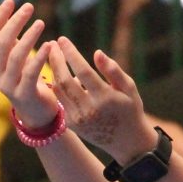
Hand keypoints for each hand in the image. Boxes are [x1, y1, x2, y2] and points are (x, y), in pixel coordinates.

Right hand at [0, 0, 59, 129]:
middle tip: (29, 7)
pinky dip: (39, 57)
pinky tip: (49, 44)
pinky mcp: (23, 94)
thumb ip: (4, 34)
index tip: (11, 0)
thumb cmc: (24, 77)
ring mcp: (6, 86)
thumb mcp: (12, 54)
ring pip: (15, 56)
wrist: (35, 110)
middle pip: (2, 43)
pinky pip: (30, 72)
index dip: (0, 17)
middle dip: (15, 22)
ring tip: (40, 22)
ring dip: (29, 37)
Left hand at [49, 37, 151, 160]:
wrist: (126, 142)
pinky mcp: (71, 124)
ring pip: (59, 90)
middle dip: (56, 60)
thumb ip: (113, 70)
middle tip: (52, 44)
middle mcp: (89, 109)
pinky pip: (59, 100)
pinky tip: (56, 72)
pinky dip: (56, 85)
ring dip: (53, 70)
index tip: (62, 39)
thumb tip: (97, 53)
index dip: (71, 54)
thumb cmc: (130, 109)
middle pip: (64, 80)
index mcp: (105, 98)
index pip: (82, 71)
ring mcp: (78, 118)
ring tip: (52, 55)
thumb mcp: (129, 88)